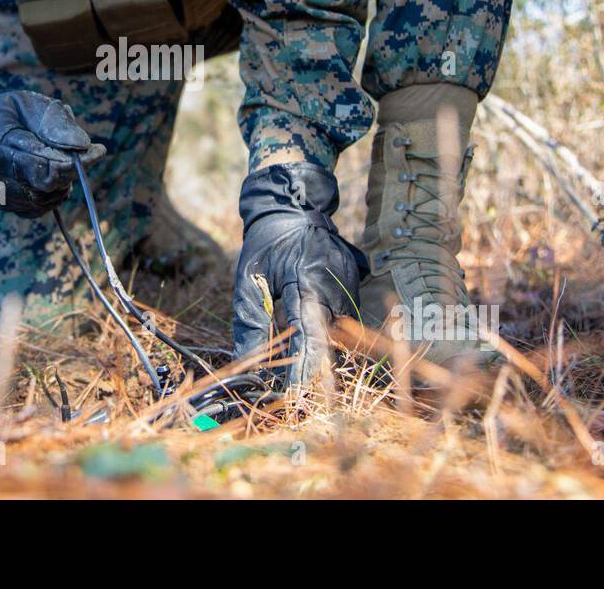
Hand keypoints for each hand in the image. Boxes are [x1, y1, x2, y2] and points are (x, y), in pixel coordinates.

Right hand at [0, 74, 104, 217]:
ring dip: (62, 182)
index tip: (99, 150)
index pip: (41, 161)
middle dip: (70, 170)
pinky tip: (50, 176)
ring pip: (44, 199)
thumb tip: (83, 145)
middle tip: (83, 154)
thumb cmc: (5, 111)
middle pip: (44, 183)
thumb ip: (54, 121)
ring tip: (60, 160)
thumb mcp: (29, 103)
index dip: (73, 161)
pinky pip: (36, 208)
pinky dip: (51, 194)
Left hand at [231, 163, 365, 388]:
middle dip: (317, 369)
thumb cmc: (264, 244)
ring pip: (344, 332)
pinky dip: (332, 334)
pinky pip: (348, 319)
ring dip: (326, 353)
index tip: (293, 394)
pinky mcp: (356, 284)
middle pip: (333, 338)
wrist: (293, 208)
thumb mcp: (248, 279)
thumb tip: (247, 362)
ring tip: (306, 376)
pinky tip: (318, 345)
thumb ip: (250, 321)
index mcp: (306, 277)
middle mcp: (335, 282)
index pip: (309, 334)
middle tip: (299, 394)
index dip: (303, 368)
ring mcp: (351, 282)